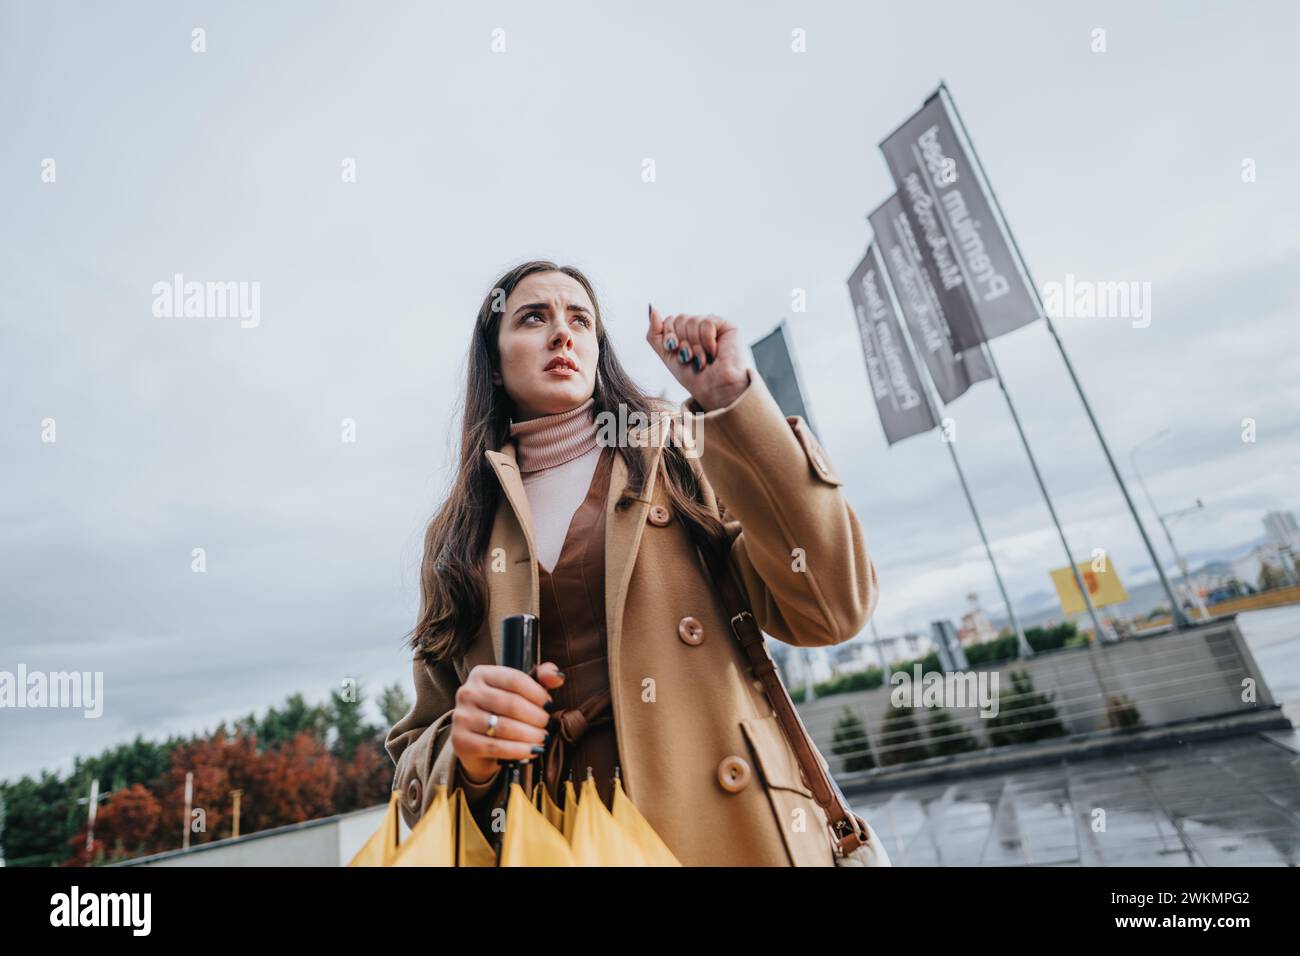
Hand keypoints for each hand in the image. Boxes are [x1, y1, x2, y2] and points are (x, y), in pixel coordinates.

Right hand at [451, 662, 565, 780]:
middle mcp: (467, 692)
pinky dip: (518, 750)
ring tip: (542, 738)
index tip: (549, 705)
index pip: (515, 679)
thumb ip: (541, 678)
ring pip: (504, 727)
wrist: (476, 744)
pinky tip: (532, 751)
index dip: (537, 693)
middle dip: (535, 717)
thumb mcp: (519, 692)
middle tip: (547, 724)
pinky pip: (496, 747)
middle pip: (511, 704)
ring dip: (530, 735)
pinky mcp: (461, 741)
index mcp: (481, 674)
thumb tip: (558, 677)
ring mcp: (461, 717)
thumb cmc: (502, 713)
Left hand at [647, 305, 749, 411]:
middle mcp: (700, 326)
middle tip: (690, 359)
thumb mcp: (667, 356)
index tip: (675, 352)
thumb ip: (655, 334)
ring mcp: (714, 325)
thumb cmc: (694, 378)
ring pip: (692, 321)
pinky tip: (714, 353)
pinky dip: (707, 342)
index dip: (669, 337)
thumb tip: (653, 310)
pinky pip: (706, 323)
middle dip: (681, 343)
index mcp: (686, 333)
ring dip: (694, 346)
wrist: (715, 390)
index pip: (670, 321)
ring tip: (702, 360)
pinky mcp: (727, 326)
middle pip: (679, 319)